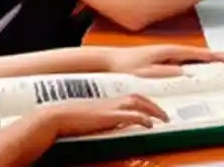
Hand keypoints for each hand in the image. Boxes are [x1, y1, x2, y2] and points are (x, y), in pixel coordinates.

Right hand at [36, 94, 167, 138]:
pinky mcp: (110, 116)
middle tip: (165, 116)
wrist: (59, 116)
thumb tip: (120, 125)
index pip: (135, 98)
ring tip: (162, 120)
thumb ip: (109, 118)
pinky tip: (149, 125)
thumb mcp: (96, 116)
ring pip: (140, 104)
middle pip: (141, 99)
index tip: (156, 111)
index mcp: (111, 100)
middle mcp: (114, 101)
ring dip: (154, 111)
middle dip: (155, 106)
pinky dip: (142, 118)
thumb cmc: (73, 118)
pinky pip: (132, 115)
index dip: (147, 103)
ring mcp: (112, 107)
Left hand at [102, 45, 223, 77]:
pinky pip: (187, 62)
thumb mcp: (144, 73)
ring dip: (210, 63)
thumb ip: (165, 72)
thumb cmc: (124, 66)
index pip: (201, 54)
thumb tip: (185, 73)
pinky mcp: (164, 59)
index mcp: (171, 51)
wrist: (109, 61)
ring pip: (196, 58)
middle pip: (203, 54)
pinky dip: (199, 66)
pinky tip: (201, 73)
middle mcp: (172, 50)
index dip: (219, 58)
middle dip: (220, 59)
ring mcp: (169, 54)